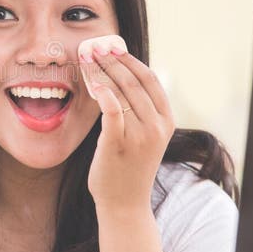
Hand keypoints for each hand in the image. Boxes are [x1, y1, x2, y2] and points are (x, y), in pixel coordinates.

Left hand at [79, 38, 174, 213]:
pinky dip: (103, 93)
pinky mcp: (118, 143)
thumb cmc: (129, 168)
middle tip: (94, 47)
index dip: (130, 60)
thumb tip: (119, 77)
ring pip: (121, 91)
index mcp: (166, 121)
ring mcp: (139, 135)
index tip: (112, 47)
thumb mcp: (145, 137)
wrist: (125, 204)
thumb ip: (139, 111)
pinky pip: (112, 111)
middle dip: (111, 59)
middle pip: (134, 80)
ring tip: (86, 59)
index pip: (150, 79)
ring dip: (101, 70)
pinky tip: (92, 83)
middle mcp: (157, 126)